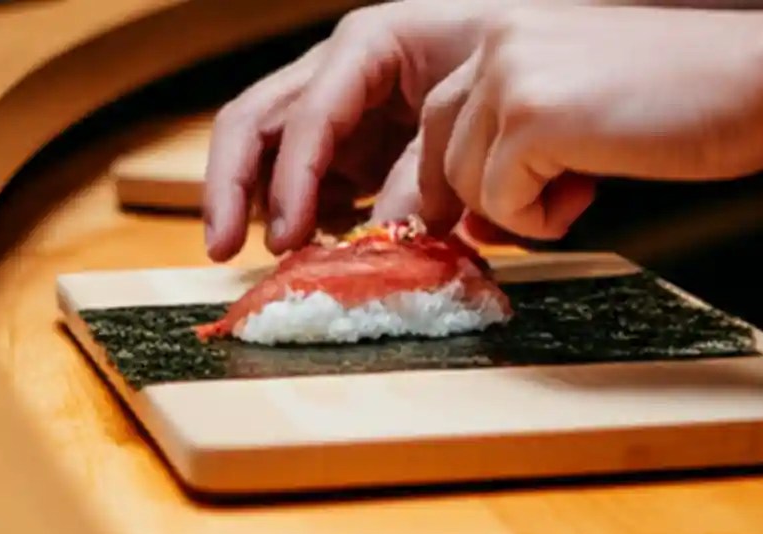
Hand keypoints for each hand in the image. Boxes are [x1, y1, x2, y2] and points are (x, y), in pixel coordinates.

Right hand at [202, 0, 504, 261]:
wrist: (541, 64)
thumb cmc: (510, 68)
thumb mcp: (469, 115)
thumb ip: (423, 174)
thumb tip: (381, 236)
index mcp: (366, 46)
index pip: (307, 115)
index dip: (290, 182)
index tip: (286, 240)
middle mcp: (336, 72)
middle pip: (252, 123)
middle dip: (229, 188)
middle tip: (221, 250)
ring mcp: (339, 110)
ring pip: (267, 153)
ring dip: (258, 206)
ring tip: (275, 258)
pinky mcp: (351, 145)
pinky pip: (308, 182)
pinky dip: (304, 216)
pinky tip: (319, 246)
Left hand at [420, 5, 762, 240]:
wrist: (759, 79)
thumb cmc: (688, 93)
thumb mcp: (581, 97)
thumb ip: (518, 132)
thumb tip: (468, 210)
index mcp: (510, 29)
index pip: (441, 112)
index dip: (456, 171)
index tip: (480, 209)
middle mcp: (498, 41)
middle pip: (439, 147)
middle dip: (474, 197)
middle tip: (532, 212)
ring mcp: (509, 78)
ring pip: (465, 181)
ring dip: (518, 207)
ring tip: (582, 189)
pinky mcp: (530, 121)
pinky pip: (499, 204)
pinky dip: (540, 221)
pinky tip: (590, 193)